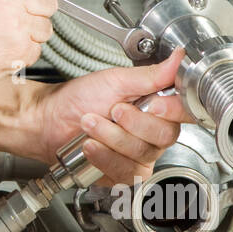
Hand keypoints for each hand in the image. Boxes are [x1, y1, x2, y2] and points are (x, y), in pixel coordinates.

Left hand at [32, 48, 195, 185]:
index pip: (185, 112)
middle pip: (164, 135)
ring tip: (90, 123)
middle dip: (132, 123)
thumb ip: (151, 75)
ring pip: (142, 153)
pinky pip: (126, 172)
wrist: (48, 120)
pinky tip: (90, 146)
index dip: (174, 111)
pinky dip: (104, 157)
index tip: (155, 105)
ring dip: (111, 137)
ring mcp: (139, 155)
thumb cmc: (77, 98)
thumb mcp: (115, 80)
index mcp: (156, 106)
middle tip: (111, 110)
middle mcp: (152, 132)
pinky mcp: (123, 173)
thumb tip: (179, 58)